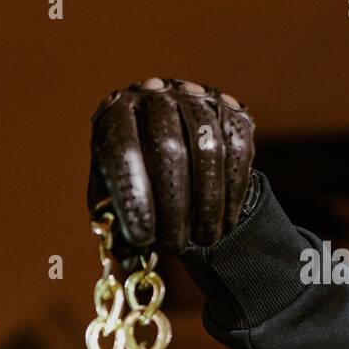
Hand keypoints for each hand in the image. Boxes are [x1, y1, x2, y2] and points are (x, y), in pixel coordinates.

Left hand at [88, 77, 255, 252]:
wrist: (170, 154)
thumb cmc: (133, 183)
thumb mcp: (111, 199)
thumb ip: (113, 223)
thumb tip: (126, 255)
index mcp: (115, 113)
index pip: (122, 151)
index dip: (133, 197)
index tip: (142, 239)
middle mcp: (153, 93)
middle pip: (168, 149)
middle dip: (173, 206)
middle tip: (175, 246)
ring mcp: (195, 96)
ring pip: (207, 149)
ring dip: (207, 204)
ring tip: (201, 240)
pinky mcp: (230, 109)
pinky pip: (238, 150)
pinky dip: (232, 193)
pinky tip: (224, 222)